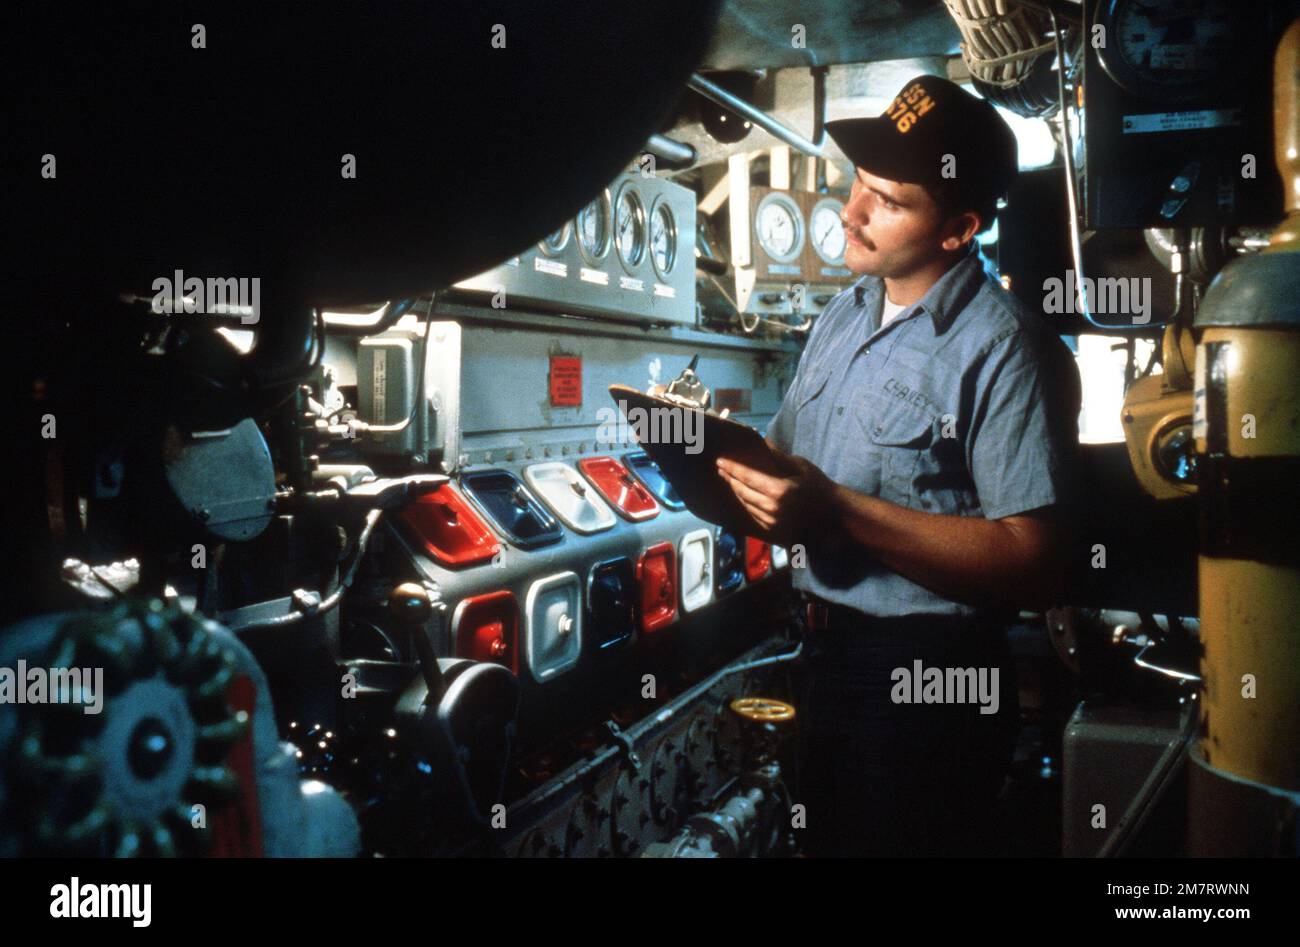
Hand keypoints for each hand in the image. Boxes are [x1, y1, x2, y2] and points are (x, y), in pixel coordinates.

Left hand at [715, 446, 839, 547]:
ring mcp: (771, 521)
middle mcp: (771, 508)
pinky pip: (752, 514)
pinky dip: (745, 502)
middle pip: (742, 491)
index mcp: (778, 490)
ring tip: (729, 479)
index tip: (720, 461)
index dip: (731, 468)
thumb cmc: (818, 485)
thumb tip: (762, 442)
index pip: (747, 477)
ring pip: (745, 503)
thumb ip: (779, 456)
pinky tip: (741, 494)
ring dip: (735, 491)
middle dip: (729, 478)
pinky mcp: (772, 529)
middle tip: (721, 468)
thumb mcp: (801, 466)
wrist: (832, 513)